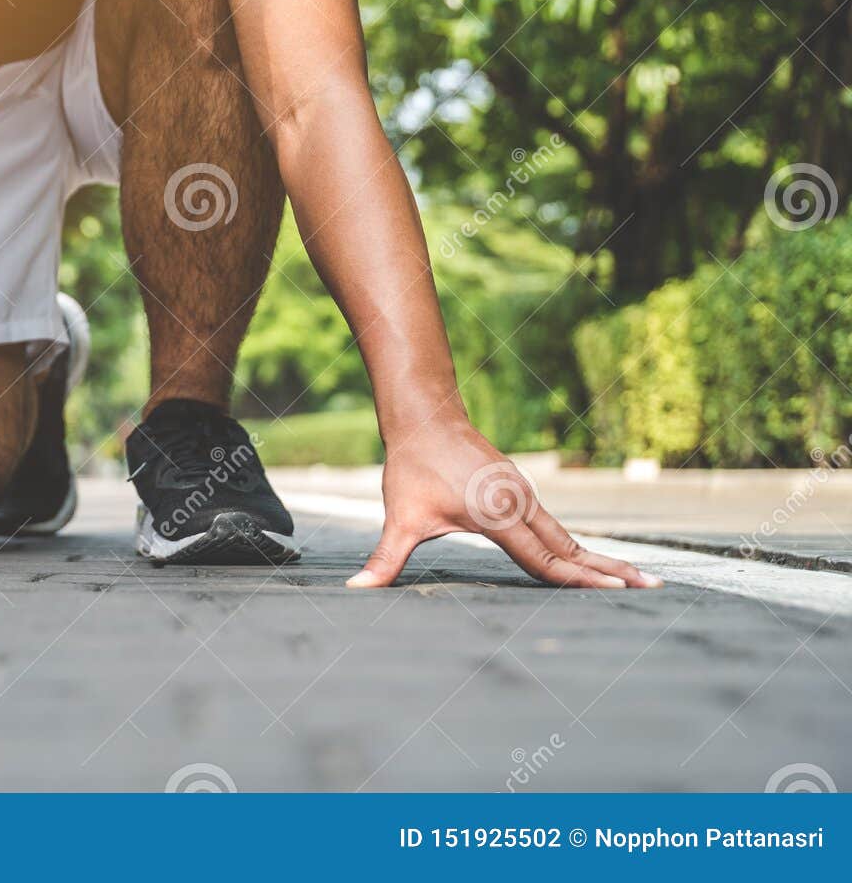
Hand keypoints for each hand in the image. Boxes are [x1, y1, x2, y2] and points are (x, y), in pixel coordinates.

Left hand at [347, 419, 661, 589]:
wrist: (424, 416)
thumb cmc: (412, 467)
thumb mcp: (401, 517)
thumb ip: (385, 560)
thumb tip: (356, 591)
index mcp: (498, 515)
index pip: (544, 558)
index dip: (577, 581)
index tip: (616, 593)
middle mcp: (520, 504)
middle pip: (571, 548)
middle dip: (611, 570)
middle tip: (654, 586)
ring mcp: (524, 496)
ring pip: (567, 536)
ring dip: (601, 558)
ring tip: (638, 577)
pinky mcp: (520, 491)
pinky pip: (556, 526)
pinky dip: (579, 546)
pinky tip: (592, 559)